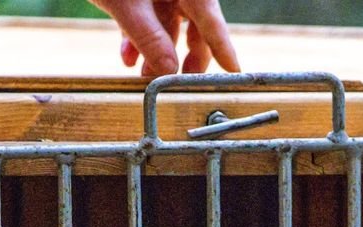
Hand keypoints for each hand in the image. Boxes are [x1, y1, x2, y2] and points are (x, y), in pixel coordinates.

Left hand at [90, 0, 238, 77]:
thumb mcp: (128, 4)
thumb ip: (149, 37)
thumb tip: (170, 71)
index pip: (210, 18)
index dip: (223, 47)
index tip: (235, 71)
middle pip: (195, 24)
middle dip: (187, 55)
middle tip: (182, 81)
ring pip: (168, 24)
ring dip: (157, 51)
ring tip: (143, 74)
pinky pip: (147, 18)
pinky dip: (138, 37)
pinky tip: (127, 58)